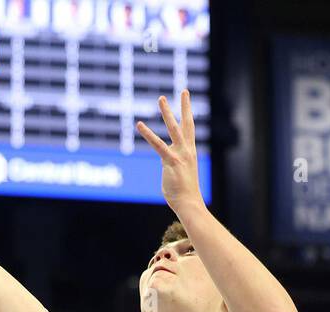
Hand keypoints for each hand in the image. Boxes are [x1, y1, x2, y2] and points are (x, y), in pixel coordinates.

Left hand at [135, 89, 204, 216]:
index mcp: (190, 152)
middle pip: (188, 124)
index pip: (189, 129)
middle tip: (184, 91)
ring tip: (162, 98)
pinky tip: (139, 125)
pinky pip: (158, 145)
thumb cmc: (184, 193)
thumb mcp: (179, 175)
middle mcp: (188, 151)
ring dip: (168, 113)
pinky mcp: (171, 162)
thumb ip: (171, 164)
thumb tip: (166, 164)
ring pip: (175, 129)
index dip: (188, 113)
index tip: (186, 99)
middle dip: (186, 106)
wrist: (189, 203)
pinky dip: (148, 134)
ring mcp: (180, 155)